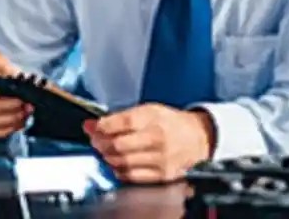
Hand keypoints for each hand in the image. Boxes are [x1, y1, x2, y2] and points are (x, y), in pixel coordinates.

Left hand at [85, 103, 215, 183]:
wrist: (197, 137)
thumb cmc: (169, 122)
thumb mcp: (146, 111)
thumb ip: (118, 118)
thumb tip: (90, 125)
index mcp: (153, 118)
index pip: (122, 123)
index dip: (102, 126)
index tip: (93, 127)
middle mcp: (158, 139)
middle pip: (119, 145)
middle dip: (101, 143)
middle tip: (96, 141)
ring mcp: (161, 159)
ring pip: (124, 162)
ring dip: (108, 157)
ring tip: (106, 151)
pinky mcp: (163, 175)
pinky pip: (133, 176)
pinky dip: (120, 171)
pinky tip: (118, 164)